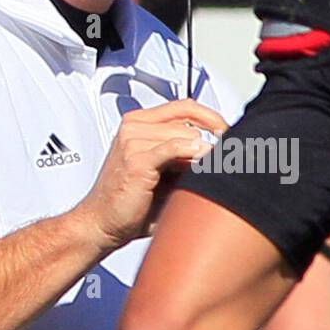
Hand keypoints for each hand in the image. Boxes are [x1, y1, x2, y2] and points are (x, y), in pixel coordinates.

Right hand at [75, 99, 226, 251]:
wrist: (102, 223)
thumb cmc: (129, 201)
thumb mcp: (162, 170)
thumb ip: (184, 154)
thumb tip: (218, 148)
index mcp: (138, 123)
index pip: (183, 106)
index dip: (211, 117)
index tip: (227, 132)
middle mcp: (133, 127)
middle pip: (187, 119)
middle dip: (209, 138)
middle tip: (224, 155)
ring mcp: (132, 141)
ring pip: (183, 133)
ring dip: (200, 152)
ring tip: (204, 169)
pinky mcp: (136, 159)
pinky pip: (172, 147)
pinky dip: (191, 152)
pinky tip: (200, 160)